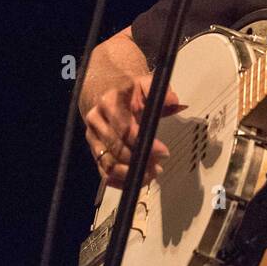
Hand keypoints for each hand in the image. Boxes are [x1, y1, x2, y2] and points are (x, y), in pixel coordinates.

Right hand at [83, 74, 184, 188]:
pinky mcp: (94, 149)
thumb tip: (173, 101)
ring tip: (150, 175)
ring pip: (108, 164)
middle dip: (139, 162)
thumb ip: (161, 92)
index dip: (144, 143)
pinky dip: (120, 181)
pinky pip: (103, 171)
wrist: (105, 91)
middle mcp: (96, 120)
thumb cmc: (130, 91)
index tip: (164, 152)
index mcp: (109, 102)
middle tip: (158, 168)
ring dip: (130, 175)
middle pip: (116, 149)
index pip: (125, 128)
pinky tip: (136, 181)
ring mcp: (93, 137)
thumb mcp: (147, 84)